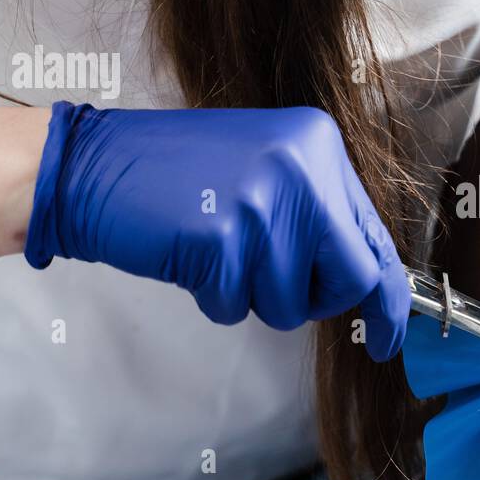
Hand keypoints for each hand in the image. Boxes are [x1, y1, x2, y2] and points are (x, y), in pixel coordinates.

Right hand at [25, 103, 408, 359]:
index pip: (376, 235)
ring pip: (292, 302)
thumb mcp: (265, 168)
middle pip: (350, 277)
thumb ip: (317, 211)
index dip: (389, 296)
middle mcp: (303, 169)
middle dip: (317, 299)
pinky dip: (215, 297)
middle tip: (274, 284)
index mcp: (319, 145)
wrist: (90, 165)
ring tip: (217, 250)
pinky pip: (239, 307)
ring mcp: (263, 204)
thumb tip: (367, 275)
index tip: (389, 335)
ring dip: (253, 295)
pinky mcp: (222, 240)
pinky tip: (191, 256)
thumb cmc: (177, 175)